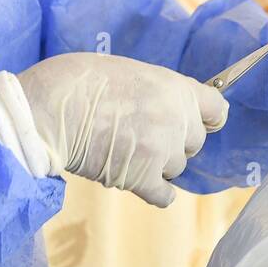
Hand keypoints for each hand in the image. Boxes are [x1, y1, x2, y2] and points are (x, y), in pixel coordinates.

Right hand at [11, 53, 228, 206]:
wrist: (50, 108)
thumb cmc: (81, 80)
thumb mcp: (131, 71)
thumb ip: (158, 91)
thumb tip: (167, 105)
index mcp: (176, 89)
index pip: (216, 108)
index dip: (207, 115)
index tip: (201, 120)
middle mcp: (177, 121)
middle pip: (195, 141)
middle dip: (175, 139)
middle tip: (144, 133)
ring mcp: (162, 152)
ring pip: (177, 167)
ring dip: (159, 163)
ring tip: (128, 150)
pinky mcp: (143, 179)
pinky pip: (164, 195)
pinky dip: (154, 190)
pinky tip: (139, 180)